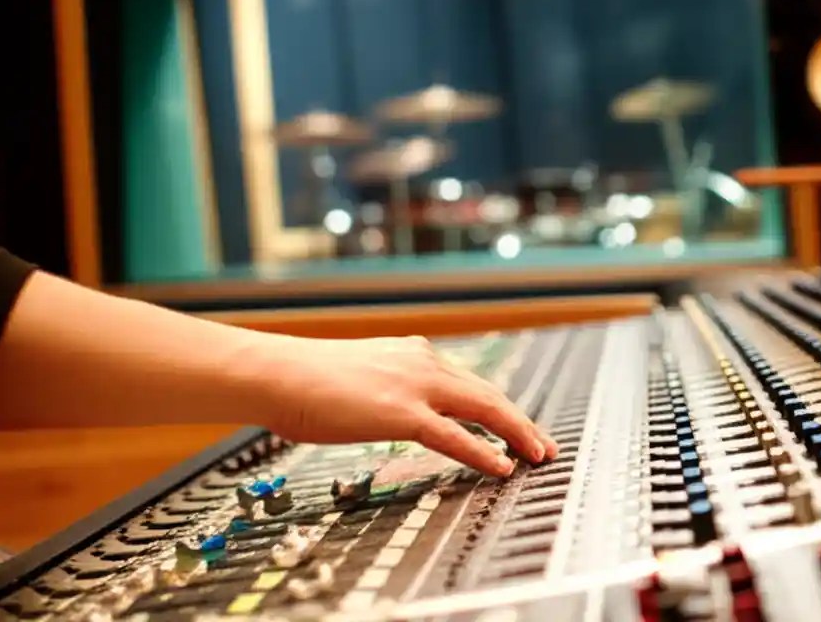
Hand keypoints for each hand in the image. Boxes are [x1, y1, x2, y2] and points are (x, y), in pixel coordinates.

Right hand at [256, 335, 556, 475]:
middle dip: (520, 421)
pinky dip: (483, 451)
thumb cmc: (303, 380)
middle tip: (544, 446)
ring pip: (484, 408)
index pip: (470, 382)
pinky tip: (503, 466)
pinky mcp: (402, 412)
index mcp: (414, 353)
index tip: (517, 425)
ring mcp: (415, 386)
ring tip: (537, 455)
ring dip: (515, 433)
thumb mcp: (360, 377)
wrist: (275, 372)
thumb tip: (393, 410)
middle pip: (489, 393)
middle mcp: (423, 362)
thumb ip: (388, 389)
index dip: (499, 406)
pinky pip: (455, 436)